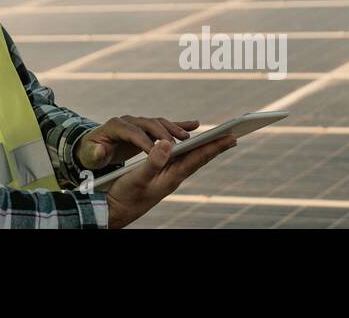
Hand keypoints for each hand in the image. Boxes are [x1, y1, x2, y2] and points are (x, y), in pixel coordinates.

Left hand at [75, 115, 200, 170]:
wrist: (94, 146)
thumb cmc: (91, 153)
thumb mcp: (90, 156)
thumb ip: (95, 154)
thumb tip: (100, 149)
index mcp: (115, 126)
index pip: (132, 132)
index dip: (143, 141)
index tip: (155, 153)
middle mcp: (129, 121)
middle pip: (149, 124)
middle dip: (162, 134)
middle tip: (177, 147)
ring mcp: (139, 123)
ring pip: (159, 123)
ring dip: (174, 129)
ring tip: (188, 139)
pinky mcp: (146, 128)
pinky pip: (164, 125)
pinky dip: (179, 125)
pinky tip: (195, 125)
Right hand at [104, 133, 236, 228]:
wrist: (115, 211)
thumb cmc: (125, 195)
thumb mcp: (137, 178)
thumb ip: (153, 161)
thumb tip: (168, 144)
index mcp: (172, 176)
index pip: (198, 158)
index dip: (214, 147)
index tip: (230, 137)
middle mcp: (174, 176)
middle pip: (199, 158)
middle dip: (215, 147)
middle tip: (233, 137)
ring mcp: (168, 177)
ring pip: (191, 160)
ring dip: (205, 149)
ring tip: (216, 142)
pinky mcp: (160, 176)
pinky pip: (180, 161)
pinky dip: (190, 152)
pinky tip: (190, 150)